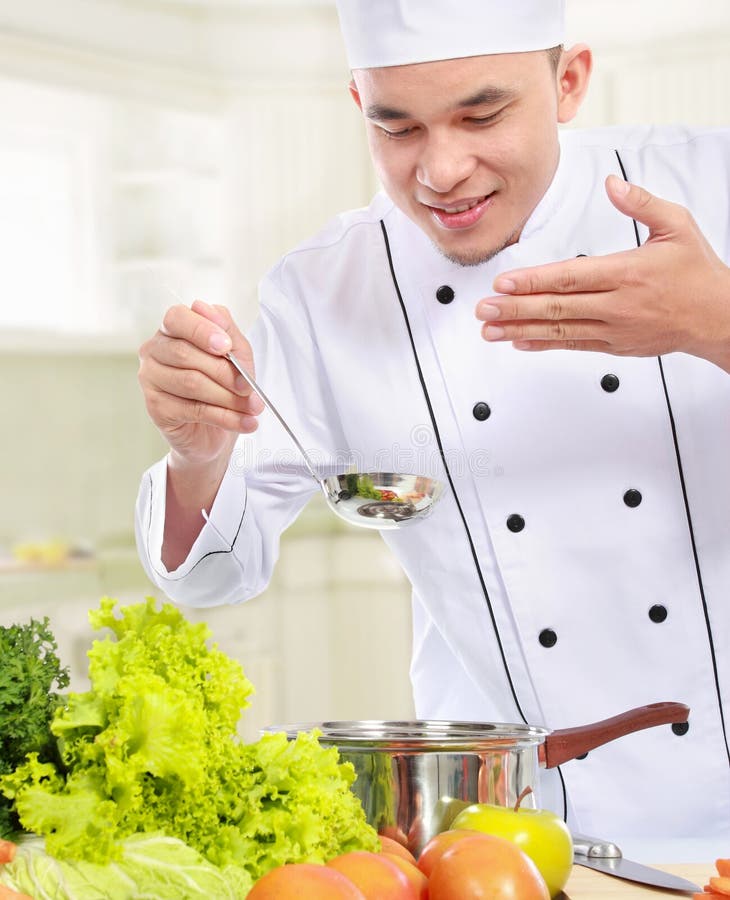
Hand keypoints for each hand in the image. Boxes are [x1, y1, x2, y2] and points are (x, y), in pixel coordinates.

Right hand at [138, 300, 263, 467]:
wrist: (213, 431)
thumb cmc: (222, 385)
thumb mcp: (236, 355)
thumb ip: (228, 332)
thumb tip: (208, 309)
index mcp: (172, 330)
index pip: (177, 318)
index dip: (201, 330)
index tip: (226, 346)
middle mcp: (155, 351)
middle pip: (186, 353)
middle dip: (225, 372)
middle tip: (249, 388)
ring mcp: (151, 379)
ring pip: (191, 382)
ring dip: (229, 397)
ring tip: (252, 408)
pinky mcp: (156, 408)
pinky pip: (194, 410)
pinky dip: (225, 417)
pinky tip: (244, 422)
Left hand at [475, 174, 729, 370]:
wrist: (717, 317)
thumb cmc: (695, 272)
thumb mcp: (676, 225)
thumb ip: (641, 203)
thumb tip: (612, 184)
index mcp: (628, 272)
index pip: (570, 277)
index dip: (534, 281)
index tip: (504, 282)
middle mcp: (617, 304)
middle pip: (557, 307)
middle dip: (515, 308)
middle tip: (484, 309)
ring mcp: (614, 328)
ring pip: (560, 331)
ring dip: (521, 329)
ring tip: (490, 329)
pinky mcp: (614, 346)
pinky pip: (573, 346)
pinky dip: (544, 344)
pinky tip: (519, 341)